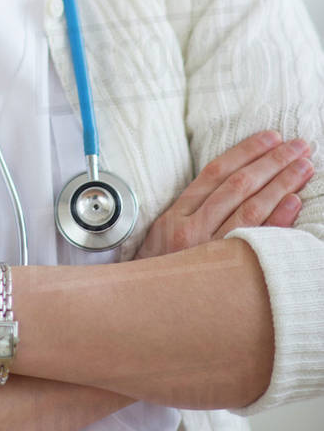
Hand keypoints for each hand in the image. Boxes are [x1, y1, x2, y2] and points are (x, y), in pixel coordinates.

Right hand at [135, 130, 312, 259]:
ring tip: (304, 167)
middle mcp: (193, 227)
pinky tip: (293, 202)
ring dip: (281, 183)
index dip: (247, 151)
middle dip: (272, 162)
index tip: (272, 137)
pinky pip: (256, 241)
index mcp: (178, 213)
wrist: (146, 312)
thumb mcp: (164, 235)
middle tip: (298, 146)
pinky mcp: (223, 274)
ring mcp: (209, 250)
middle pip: (238, 185)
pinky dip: (277, 219)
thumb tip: (232, 184)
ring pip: (251, 208)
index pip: (218, 171)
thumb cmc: (160, 274)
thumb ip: (193, 210)